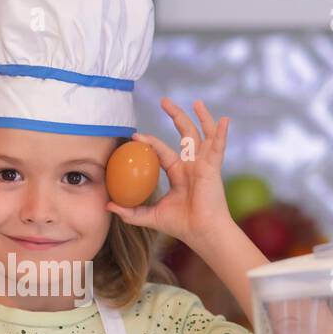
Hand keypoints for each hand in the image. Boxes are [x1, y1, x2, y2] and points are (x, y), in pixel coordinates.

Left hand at [106, 98, 232, 246]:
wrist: (200, 233)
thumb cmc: (180, 225)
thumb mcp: (149, 216)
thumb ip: (129, 212)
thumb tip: (107, 206)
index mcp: (178, 172)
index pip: (162, 151)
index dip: (149, 142)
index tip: (135, 135)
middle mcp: (191, 165)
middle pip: (184, 134)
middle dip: (175, 116)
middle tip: (164, 100)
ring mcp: (203, 164)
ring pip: (202, 135)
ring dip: (201, 117)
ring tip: (195, 101)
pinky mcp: (213, 167)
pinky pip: (218, 147)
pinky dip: (221, 133)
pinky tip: (224, 119)